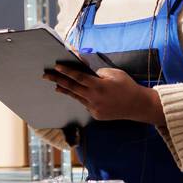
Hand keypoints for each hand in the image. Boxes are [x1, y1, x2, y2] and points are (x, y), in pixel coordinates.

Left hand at [42, 64, 166, 125]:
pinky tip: (77, 94)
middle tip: (45, 75)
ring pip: (76, 97)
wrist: (137, 105)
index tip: (56, 66)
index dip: (66, 71)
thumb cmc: (126, 86)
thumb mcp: (114, 73)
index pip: (78, 77)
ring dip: (65, 90)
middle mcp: (94, 98)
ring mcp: (94, 108)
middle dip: (57, 80)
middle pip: (71, 88)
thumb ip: (98, 72)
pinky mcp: (96, 115)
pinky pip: (85, 104)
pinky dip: (81, 98)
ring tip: (55, 85)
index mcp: (99, 86)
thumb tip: (84, 69)